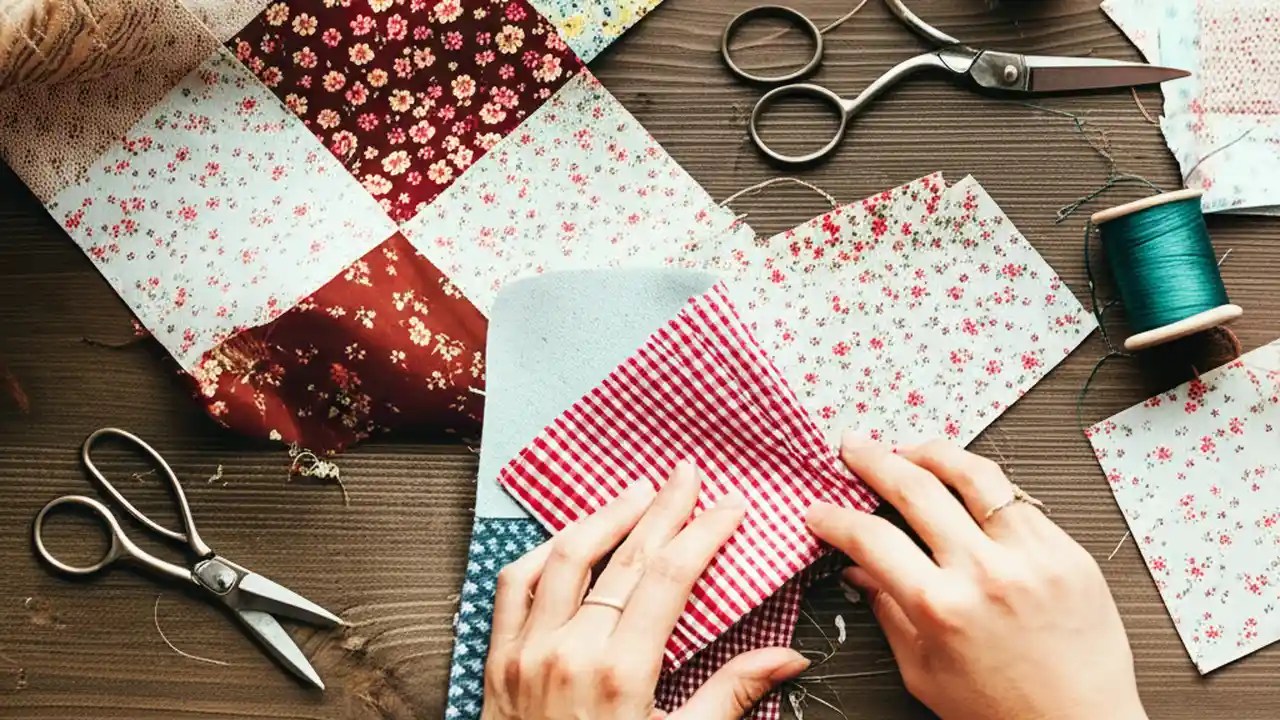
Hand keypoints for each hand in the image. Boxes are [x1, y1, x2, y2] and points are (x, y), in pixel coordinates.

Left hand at [482, 462, 810, 719]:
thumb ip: (729, 695)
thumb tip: (787, 658)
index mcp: (620, 673)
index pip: (668, 577)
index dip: (702, 534)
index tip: (729, 507)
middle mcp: (569, 651)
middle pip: (623, 558)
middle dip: (662, 510)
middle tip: (686, 474)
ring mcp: (527, 651)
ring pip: (565, 558)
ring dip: (605, 517)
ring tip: (636, 492)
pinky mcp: (498, 658)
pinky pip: (515, 585)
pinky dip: (543, 552)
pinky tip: (568, 537)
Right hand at [807, 435, 1145, 719]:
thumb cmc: (1004, 712)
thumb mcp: (924, 672)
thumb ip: (888, 613)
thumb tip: (859, 570)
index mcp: (941, 607)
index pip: (871, 538)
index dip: (835, 518)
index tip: (821, 511)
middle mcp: (986, 573)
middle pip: (916, 487)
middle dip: (874, 460)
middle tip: (853, 449)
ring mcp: (1033, 555)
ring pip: (974, 474)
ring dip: (932, 453)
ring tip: (910, 450)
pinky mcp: (1068, 552)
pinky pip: (1019, 501)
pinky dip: (985, 488)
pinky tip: (966, 489)